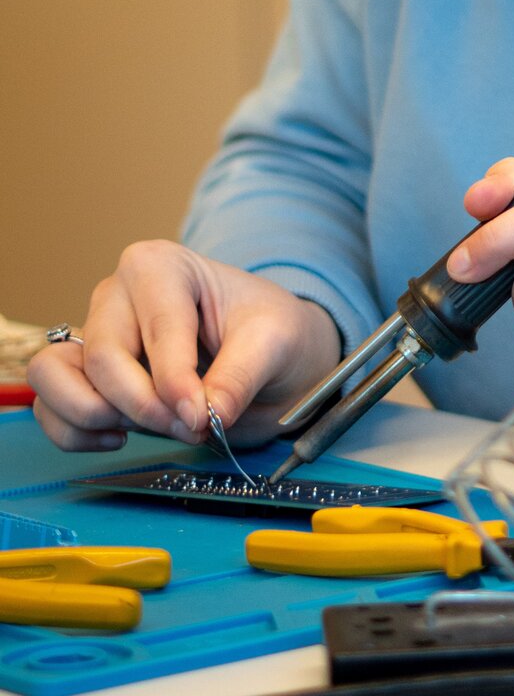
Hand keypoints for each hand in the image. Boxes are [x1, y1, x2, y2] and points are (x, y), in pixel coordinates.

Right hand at [26, 242, 341, 450]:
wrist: (267, 353)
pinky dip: (73, 433)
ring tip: (144, 428)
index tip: (201, 417)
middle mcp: (118, 294)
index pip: (155, 327)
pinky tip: (120, 436)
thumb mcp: (274, 343)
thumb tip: (204, 415)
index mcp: (163, 266)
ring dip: (92, 416)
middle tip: (189, 427)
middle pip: (102, 356)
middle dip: (142, 406)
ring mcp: (94, 333)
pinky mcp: (83, 374)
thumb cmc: (268, 331)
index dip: (174, 379)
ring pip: (53, 375)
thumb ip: (240, 377)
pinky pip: (49, 405)